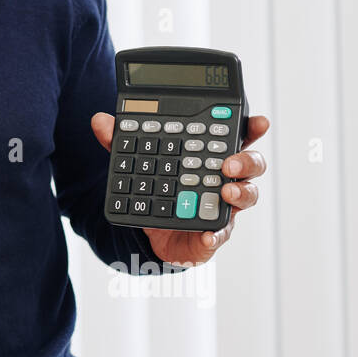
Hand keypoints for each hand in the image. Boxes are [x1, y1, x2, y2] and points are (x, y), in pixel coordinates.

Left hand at [90, 111, 269, 265]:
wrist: (151, 232)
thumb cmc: (158, 188)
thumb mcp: (137, 162)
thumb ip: (120, 142)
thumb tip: (100, 121)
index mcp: (212, 155)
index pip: (237, 136)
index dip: (252, 128)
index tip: (258, 122)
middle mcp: (225, 179)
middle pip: (251, 165)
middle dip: (247, 160)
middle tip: (230, 162)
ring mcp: (224, 206)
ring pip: (247, 196)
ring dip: (240, 193)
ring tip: (226, 191)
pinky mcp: (214, 233)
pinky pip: (220, 234)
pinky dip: (214, 235)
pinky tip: (206, 235)